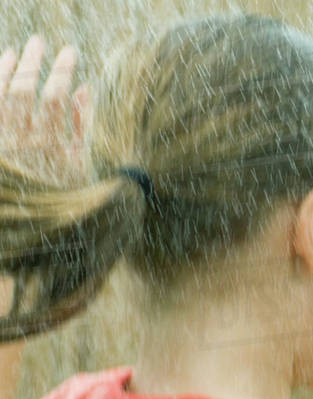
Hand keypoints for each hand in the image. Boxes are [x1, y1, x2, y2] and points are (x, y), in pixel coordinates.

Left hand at [0, 36, 92, 187]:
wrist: (32, 223)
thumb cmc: (64, 194)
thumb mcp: (81, 166)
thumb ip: (84, 127)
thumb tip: (86, 89)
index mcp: (49, 147)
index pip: (54, 99)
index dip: (61, 72)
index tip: (69, 52)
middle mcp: (21, 142)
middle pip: (24, 92)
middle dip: (33, 64)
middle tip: (40, 42)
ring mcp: (4, 142)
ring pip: (0, 97)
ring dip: (7, 72)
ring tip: (16, 53)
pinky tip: (1, 72)